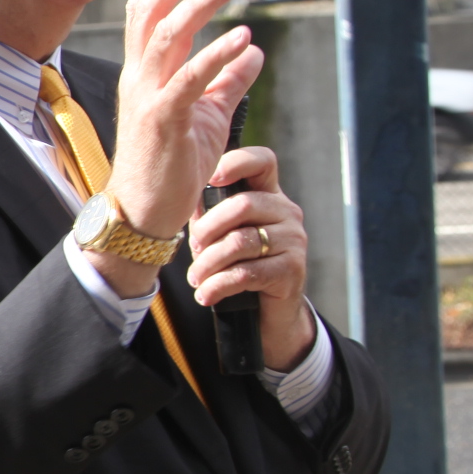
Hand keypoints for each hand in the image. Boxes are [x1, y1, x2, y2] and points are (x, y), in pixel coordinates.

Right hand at [94, 0, 266, 294]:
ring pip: (168, 34)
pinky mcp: (164, 120)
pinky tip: (242, 37)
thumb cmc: (171, 167)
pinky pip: (190, 79)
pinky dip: (216, 54)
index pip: (145, 13)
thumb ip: (227, 81)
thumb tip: (253, 51)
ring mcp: (148, 97)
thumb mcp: (206, 117)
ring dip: (201, 2)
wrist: (144, 213)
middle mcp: (140, 78)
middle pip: (151, 11)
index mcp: (144, 74)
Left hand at [187, 147, 319, 369]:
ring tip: (195, 278)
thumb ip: (207, 211)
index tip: (211, 178)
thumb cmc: (237, 264)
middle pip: (242, 205)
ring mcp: (294, 240)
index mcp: (269, 195)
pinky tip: (205, 294)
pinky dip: (218, 285)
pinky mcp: (292, 270)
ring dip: (208, 263)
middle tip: (193, 248)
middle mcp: (287, 212)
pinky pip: (246, 273)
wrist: (268, 312)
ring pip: (240, 242)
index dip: (237, 162)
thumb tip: (179, 196)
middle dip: (208, 229)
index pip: (263, 161)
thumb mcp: (221, 233)